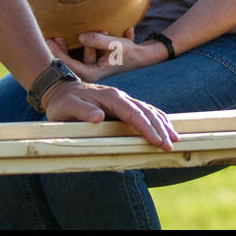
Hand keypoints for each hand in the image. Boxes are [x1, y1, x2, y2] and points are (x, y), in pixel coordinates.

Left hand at [40, 81, 178, 150]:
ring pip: (148, 110)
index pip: (132, 113)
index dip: (145, 127)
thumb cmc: (64, 101)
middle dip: (159, 128)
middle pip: (145, 111)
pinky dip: (156, 119)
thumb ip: (82, 110)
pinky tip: (164, 128)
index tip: (156, 140)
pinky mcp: (122, 105)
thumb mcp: (67, 106)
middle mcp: (120, 97)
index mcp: (110, 97)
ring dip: (162, 124)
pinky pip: (144, 111)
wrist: (61, 90)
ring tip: (174, 138)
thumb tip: (99, 116)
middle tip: (170, 145)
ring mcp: (123, 100)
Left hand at [45, 28, 164, 82]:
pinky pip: (86, 54)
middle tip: (52, 37)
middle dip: (61, 50)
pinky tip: (92, 36)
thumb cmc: (128, 52)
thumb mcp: (114, 44)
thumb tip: (80, 37)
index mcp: (92, 73)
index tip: (49, 41)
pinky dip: (86, 45)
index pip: (69, 65)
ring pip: (78, 57)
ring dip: (74, 47)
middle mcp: (90, 73)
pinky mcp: (96, 62)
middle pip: (70, 63)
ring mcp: (93, 68)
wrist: (142, 56)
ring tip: (68, 34)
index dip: (58, 53)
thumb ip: (97, 41)